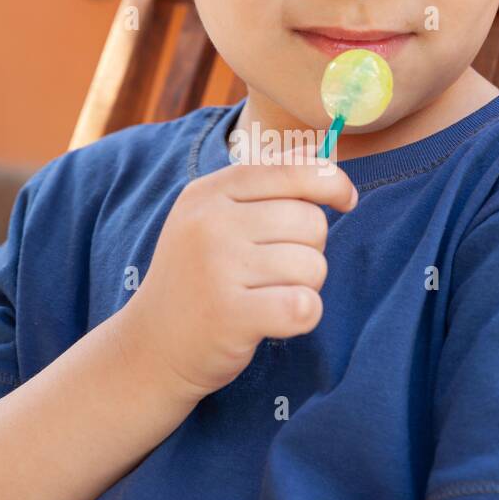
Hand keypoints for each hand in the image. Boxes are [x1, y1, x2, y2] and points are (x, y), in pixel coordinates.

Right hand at [115, 143, 357, 399]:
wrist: (152, 345)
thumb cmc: (199, 277)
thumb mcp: (217, 217)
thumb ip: (269, 182)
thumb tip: (328, 155)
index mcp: (210, 192)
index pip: (293, 168)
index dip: (332, 183)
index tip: (346, 200)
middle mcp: (210, 222)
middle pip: (311, 221)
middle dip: (310, 249)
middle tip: (276, 271)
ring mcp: (218, 268)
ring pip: (312, 266)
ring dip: (304, 287)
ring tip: (267, 296)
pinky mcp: (231, 314)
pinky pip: (304, 306)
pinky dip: (303, 317)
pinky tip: (276, 321)